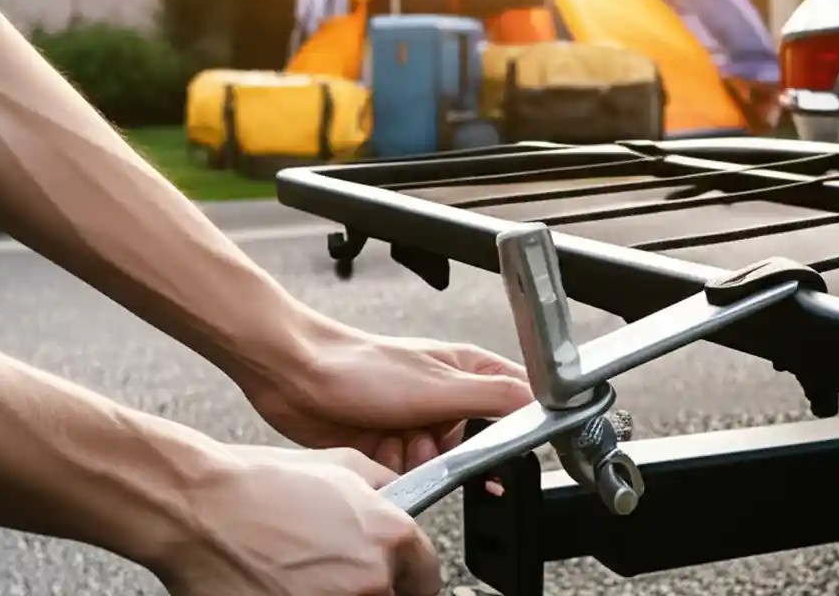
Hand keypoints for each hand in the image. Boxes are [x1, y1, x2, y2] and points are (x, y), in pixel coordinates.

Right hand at [158, 444, 438, 595]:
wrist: (199, 508)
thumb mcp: (341, 466)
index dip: (409, 579)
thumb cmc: (259, 485)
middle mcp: (371, 579)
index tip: (395, 580)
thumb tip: (399, 502)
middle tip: (339, 578)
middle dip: (373, 589)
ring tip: (303, 580)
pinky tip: (280, 588)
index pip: (427, 579)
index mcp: (391, 537)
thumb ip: (384, 490)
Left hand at [239, 312, 534, 473]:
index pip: (516, 402)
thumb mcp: (440, 384)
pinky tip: (375, 446)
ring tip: (394, 437)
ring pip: (440, 464)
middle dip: (452, 453)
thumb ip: (495, 397)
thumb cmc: (360, 365)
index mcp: (467, 370)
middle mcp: (446, 395)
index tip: (505, 448)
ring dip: (417, 461)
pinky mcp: (389, 441)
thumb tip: (544, 404)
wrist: (294, 376)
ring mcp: (417, 419)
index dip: (516, 429)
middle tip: (427, 437)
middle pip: (476, 444)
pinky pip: (407, 472)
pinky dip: (391, 467)